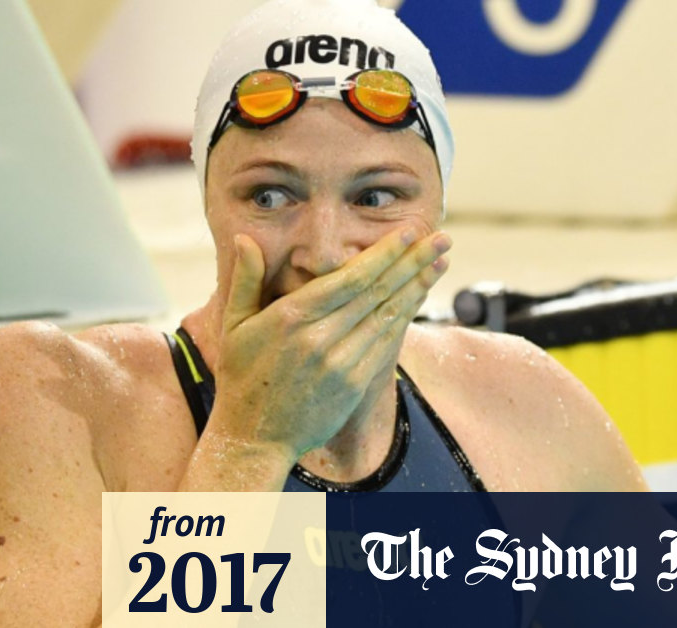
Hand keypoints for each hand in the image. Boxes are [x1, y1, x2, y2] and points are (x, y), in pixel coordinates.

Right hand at [211, 227, 450, 458]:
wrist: (254, 437)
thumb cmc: (242, 376)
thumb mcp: (234, 325)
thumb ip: (245, 279)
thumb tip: (244, 239)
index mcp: (291, 317)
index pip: (350, 277)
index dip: (384, 253)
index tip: (409, 232)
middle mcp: (320, 338)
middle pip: (378, 291)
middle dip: (414, 261)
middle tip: (442, 238)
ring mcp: (340, 363)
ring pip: (388, 316)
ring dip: (418, 286)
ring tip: (441, 262)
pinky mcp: (353, 385)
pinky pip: (386, 344)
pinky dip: (406, 318)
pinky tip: (419, 298)